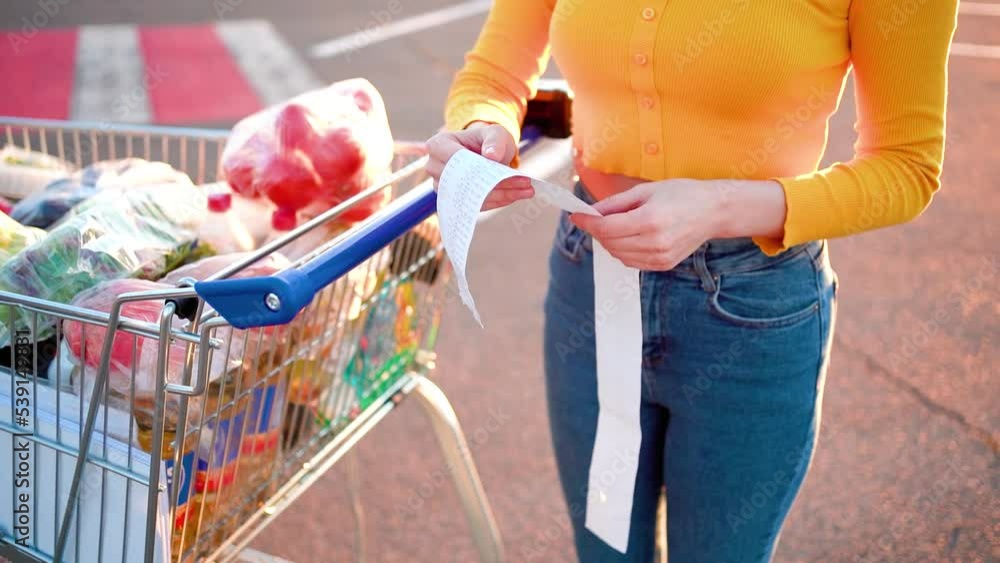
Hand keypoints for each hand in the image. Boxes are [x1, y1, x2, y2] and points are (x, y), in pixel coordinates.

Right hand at [425, 122, 532, 210]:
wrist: (486, 153)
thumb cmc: (488, 141)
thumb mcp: (495, 133)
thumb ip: (494, 140)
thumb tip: (491, 156)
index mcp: (439, 145)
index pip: (456, 160)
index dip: (481, 169)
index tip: (509, 172)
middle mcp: (435, 167)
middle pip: (465, 182)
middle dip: (496, 185)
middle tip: (524, 183)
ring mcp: (443, 187)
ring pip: (472, 197)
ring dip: (501, 196)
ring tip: (525, 190)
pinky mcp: (454, 201)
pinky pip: (476, 206)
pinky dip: (497, 201)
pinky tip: (516, 195)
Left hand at [571, 180, 727, 269]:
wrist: (714, 211)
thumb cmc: (682, 194)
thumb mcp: (646, 190)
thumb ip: (615, 203)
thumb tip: (590, 212)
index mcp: (650, 220)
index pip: (607, 227)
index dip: (587, 222)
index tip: (576, 215)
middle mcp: (655, 242)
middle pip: (609, 242)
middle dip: (597, 230)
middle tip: (593, 217)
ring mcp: (660, 257)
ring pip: (617, 255)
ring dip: (608, 241)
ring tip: (614, 225)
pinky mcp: (663, 265)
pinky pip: (631, 261)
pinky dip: (622, 250)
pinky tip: (628, 236)